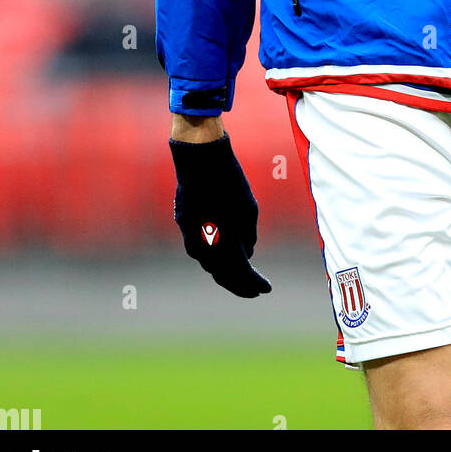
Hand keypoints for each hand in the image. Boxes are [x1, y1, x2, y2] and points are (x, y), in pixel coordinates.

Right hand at [169, 131, 271, 296]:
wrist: (200, 161)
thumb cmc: (231, 183)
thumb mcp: (249, 210)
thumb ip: (248, 237)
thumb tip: (247, 255)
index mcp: (224, 247)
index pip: (242, 275)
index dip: (255, 284)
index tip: (267, 289)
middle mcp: (204, 249)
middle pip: (223, 276)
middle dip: (240, 285)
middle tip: (254, 290)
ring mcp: (190, 237)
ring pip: (209, 263)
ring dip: (225, 272)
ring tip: (240, 275)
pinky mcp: (183, 225)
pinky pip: (200, 247)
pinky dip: (214, 255)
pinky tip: (223, 254)